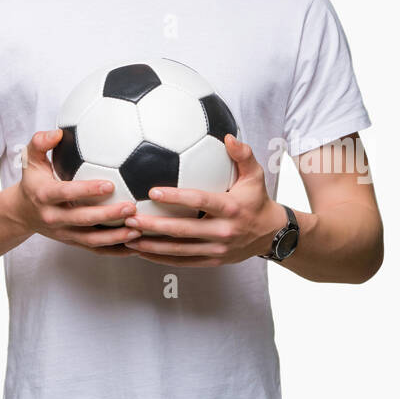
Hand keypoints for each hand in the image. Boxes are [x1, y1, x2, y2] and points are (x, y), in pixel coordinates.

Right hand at [12, 129, 143, 256]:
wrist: (21, 214)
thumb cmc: (32, 182)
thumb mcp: (30, 161)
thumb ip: (39, 143)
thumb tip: (57, 132)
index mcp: (45, 196)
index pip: (67, 193)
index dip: (87, 190)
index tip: (110, 185)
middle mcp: (54, 218)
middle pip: (83, 220)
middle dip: (108, 216)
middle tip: (131, 207)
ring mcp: (64, 233)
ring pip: (92, 240)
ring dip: (116, 237)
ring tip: (138, 229)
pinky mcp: (73, 243)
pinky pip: (96, 250)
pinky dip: (116, 250)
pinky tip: (136, 245)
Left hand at [121, 135, 285, 266]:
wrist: (272, 234)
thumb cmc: (257, 200)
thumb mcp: (255, 175)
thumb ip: (243, 155)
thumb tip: (229, 137)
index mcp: (231, 208)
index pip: (200, 201)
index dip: (176, 197)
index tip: (153, 192)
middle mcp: (223, 231)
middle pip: (182, 230)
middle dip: (153, 225)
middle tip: (129, 218)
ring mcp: (217, 249)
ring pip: (178, 249)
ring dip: (151, 244)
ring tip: (128, 237)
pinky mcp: (212, 261)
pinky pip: (183, 261)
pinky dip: (161, 257)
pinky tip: (142, 251)